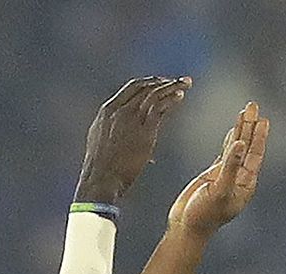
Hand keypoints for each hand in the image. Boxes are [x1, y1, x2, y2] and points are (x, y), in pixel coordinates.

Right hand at [75, 76, 191, 205]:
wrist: (100, 179)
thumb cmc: (101, 168)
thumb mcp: (101, 142)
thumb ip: (114, 131)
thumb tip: (128, 135)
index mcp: (107, 110)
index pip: (131, 88)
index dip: (148, 83)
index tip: (159, 83)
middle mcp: (120, 110)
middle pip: (145, 87)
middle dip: (162, 81)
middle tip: (176, 81)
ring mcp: (132, 118)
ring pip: (155, 94)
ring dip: (172, 86)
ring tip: (185, 84)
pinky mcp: (144, 129)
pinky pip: (160, 107)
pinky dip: (172, 98)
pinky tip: (180, 96)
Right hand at [167, 101, 269, 238]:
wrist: (187, 227)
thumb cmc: (204, 215)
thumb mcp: (219, 191)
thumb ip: (229, 167)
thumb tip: (240, 144)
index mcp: (245, 183)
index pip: (254, 155)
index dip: (259, 136)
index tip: (263, 119)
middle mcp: (239, 177)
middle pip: (247, 146)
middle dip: (250, 126)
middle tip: (253, 105)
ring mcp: (226, 175)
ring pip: (236, 147)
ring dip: (240, 129)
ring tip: (245, 111)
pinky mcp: (214, 175)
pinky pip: (224, 153)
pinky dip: (229, 140)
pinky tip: (233, 131)